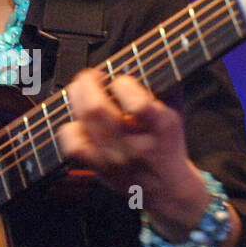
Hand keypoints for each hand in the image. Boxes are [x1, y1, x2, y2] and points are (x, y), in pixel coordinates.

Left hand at [57, 69, 240, 246]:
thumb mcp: (175, 115)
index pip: (136, 102)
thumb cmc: (169, 146)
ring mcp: (112, 158)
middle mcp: (134, 144)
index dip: (123, 84)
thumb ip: (165, 87)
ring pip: (82, 122)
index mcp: (159, 127)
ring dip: (77, 98)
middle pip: (97, 109)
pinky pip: (72, 144)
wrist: (167, 190)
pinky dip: (70, 126)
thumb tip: (155, 56)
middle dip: (87, 83)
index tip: (121, 79)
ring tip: (81, 91)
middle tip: (90, 75)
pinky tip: (78, 120)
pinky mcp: (97, 167)